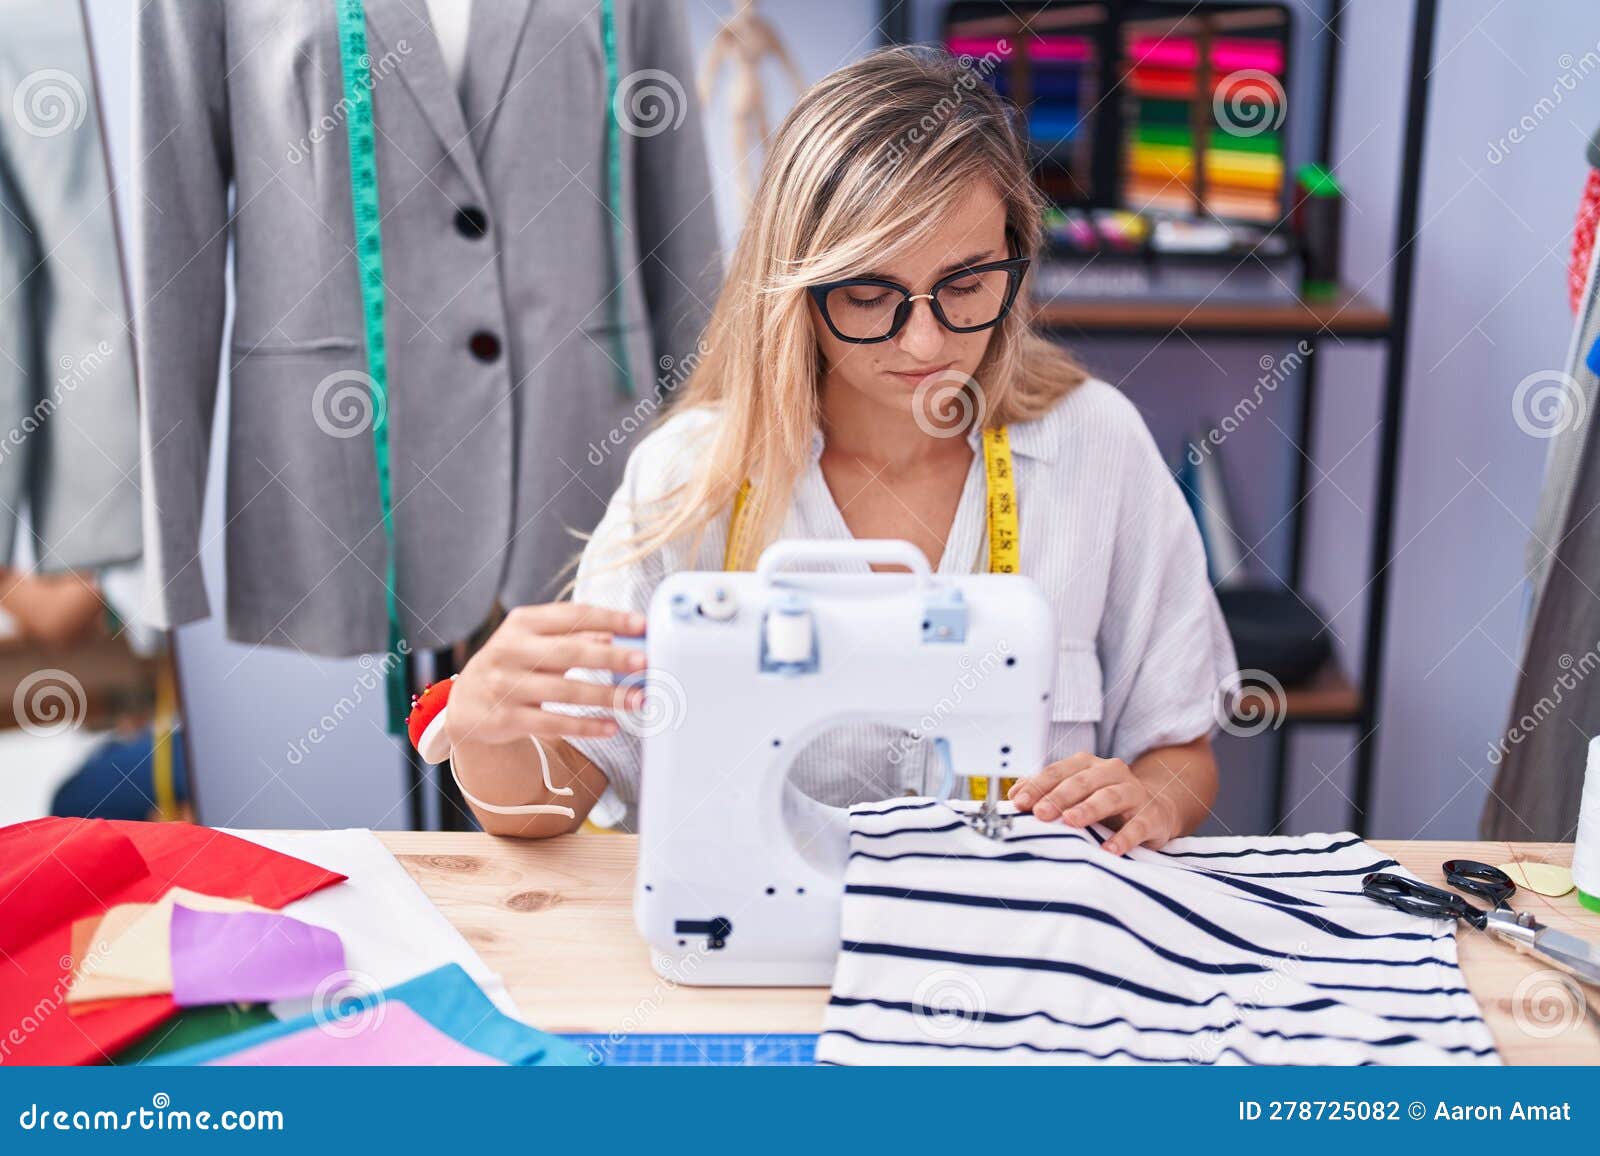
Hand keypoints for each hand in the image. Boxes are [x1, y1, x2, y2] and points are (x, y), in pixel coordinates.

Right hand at [446, 603, 646, 749]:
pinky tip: (611, 727)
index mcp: (522, 623)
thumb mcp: (535, 642)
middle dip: (611, 658)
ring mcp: (506, 686)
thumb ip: (573, 636)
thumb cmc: (512, 665)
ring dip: (606, 696)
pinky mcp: (506, 718)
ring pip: (565, 692)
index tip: (641, 624)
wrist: (463, 704)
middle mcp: (510, 650)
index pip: (571, 615)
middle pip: (569, 652)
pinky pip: (553, 723)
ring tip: (638, 699)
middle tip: (644, 662)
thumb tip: (617, 636)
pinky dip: (585, 725)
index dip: (609, 618)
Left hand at [1007, 751, 1177, 855]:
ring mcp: (1134, 792)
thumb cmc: (1106, 801)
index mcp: (1088, 765)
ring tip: (1071, 822)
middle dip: (1059, 797)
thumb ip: (1046, 791)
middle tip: (1040, 813)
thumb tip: (1015, 795)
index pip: (1058, 772)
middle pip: (1082, 781)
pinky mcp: (1152, 815)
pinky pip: (1138, 826)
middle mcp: (1111, 772)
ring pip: (1110, 797)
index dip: (1038, 786)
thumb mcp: (1077, 793)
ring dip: (1089, 808)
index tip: (1020, 803)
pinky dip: (1124, 838)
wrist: (1156, 808)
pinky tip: (1110, 849)